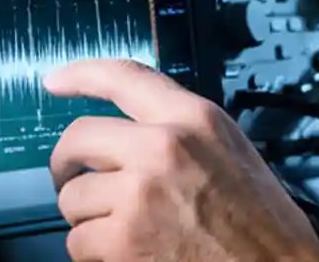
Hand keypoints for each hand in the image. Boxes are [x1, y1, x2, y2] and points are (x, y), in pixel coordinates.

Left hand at [44, 59, 318, 261]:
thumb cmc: (262, 222)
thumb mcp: (229, 150)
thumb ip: (180, 132)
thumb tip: (126, 131)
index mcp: (195, 118)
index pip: (124, 76)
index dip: (82, 74)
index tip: (56, 80)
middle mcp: (164, 146)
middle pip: (78, 138)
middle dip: (67, 164)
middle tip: (74, 180)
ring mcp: (140, 192)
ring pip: (72, 197)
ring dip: (88, 217)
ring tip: (124, 228)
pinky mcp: (123, 239)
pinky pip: (77, 241)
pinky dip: (94, 252)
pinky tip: (126, 252)